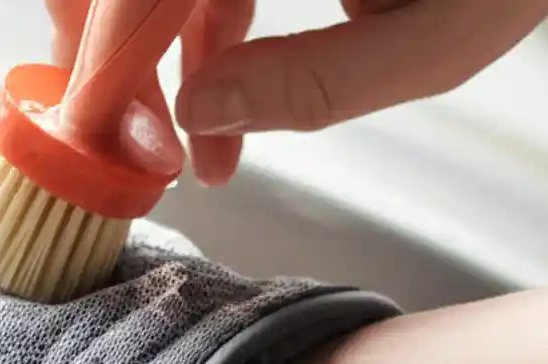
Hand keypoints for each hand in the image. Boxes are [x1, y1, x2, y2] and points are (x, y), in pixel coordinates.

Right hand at [51, 0, 547, 185]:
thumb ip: (322, 81)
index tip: (99, 147)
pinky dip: (200, 27)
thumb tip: (202, 112)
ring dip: (156, 57)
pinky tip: (219, 93)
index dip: (104, 68)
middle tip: (145, 152)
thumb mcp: (448, 33)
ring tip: (201, 152)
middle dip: (117, 64)